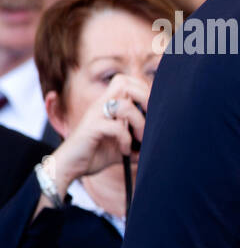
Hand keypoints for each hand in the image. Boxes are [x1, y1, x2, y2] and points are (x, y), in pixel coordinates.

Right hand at [43, 74, 148, 199]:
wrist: (70, 166)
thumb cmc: (95, 154)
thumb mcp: (122, 146)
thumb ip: (139, 142)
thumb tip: (160, 145)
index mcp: (107, 105)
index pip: (125, 80)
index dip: (142, 89)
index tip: (150, 111)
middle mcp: (101, 105)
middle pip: (125, 83)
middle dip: (145, 100)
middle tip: (150, 121)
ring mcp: (95, 115)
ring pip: (125, 106)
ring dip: (139, 124)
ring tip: (139, 140)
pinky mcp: (91, 128)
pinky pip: (115, 127)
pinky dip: (125, 140)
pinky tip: (125, 151)